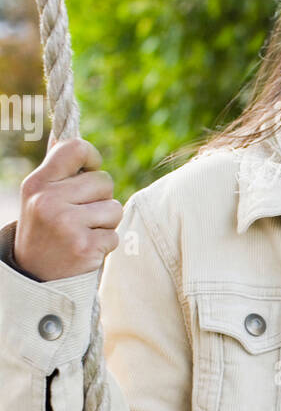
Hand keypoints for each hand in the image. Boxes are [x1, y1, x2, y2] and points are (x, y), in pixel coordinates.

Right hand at [12, 134, 122, 279]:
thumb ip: (58, 168)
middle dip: (100, 197)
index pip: (76, 148)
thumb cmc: (44, 228)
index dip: (92, 158)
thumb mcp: (40, 195)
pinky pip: (115, 234)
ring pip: (114, 207)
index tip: (89, 171)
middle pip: (104, 180)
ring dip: (106, 221)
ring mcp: (67, 225)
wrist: (34, 276)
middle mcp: (49, 201)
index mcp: (37, 183)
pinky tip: (86, 248)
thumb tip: (69, 135)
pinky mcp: (85, 247)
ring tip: (84, 231)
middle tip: (81, 214)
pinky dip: (106, 243)